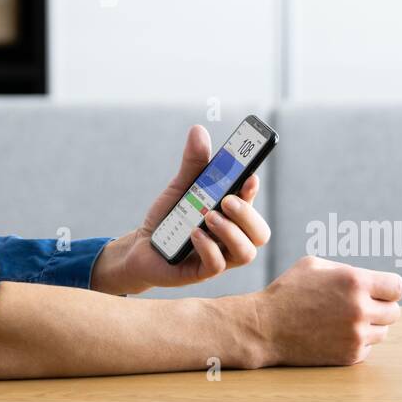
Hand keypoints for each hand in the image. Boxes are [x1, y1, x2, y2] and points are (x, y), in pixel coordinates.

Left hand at [90, 125, 270, 295]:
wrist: (142, 247)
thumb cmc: (168, 218)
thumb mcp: (181, 187)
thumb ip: (193, 163)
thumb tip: (199, 130)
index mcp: (231, 214)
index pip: (252, 202)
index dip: (254, 189)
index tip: (250, 175)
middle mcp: (232, 236)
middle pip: (259, 232)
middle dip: (247, 215)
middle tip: (226, 201)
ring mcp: (220, 256)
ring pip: (246, 252)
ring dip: (231, 232)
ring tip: (208, 216)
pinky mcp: (202, 272)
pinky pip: (217, 265)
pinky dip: (208, 247)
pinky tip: (193, 234)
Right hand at [248, 255, 401, 366]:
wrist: (266, 327)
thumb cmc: (288, 291)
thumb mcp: (313, 265)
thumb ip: (346, 269)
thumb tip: (371, 279)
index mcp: (354, 281)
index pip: (398, 287)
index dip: (388, 288)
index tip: (379, 291)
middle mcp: (360, 309)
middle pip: (394, 312)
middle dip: (380, 307)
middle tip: (360, 306)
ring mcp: (356, 335)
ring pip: (383, 331)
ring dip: (370, 325)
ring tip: (344, 319)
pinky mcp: (350, 355)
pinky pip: (368, 348)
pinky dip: (357, 342)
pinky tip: (335, 334)